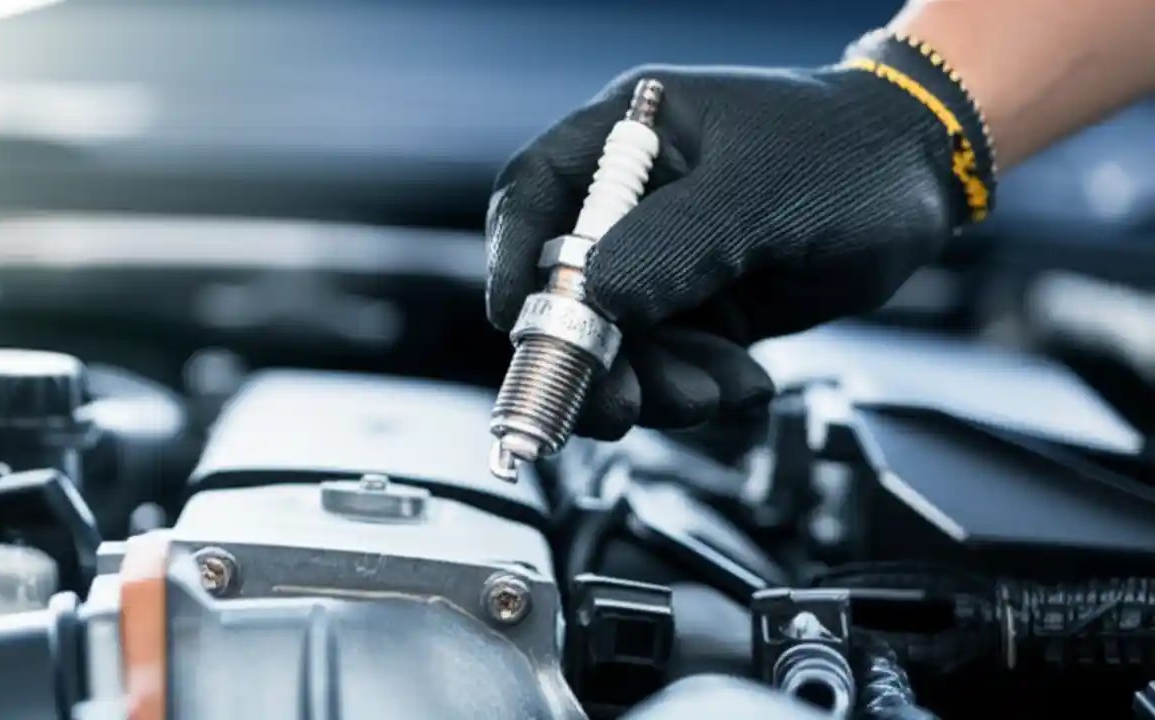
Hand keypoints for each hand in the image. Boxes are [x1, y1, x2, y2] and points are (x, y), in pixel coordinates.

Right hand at [487, 64, 963, 439]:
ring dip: (656, 384)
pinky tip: (743, 382)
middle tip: (618, 408)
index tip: (514, 322)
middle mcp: (634, 200)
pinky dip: (697, 387)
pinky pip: (669, 362)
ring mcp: (663, 257)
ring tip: (714, 395)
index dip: (513, 259)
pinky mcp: (697, 304)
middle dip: (591, 357)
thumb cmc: (848, 155)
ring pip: (618, 341)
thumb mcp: (762, 193)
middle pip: (566, 288)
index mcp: (629, 137)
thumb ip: (678, 242)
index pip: (535, 193)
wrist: (921, 180)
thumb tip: (600, 299)